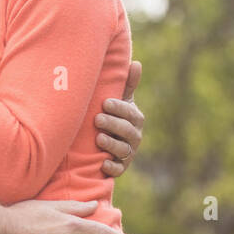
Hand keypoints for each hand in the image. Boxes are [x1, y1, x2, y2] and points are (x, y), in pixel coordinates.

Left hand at [95, 59, 143, 177]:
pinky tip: (102, 163)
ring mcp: (127, 154)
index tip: (105, 103)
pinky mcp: (120, 168)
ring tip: (98, 138)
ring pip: (123, 150)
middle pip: (127, 132)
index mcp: (135, 119)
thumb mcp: (120, 101)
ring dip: (111, 144)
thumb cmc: (112, 116)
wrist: (102, 144)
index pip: (130, 113)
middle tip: (97, 119)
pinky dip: (111, 167)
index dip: (119, 108)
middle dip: (113, 125)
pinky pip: (118, 170)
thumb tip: (136, 63)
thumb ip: (127, 85)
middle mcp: (134, 137)